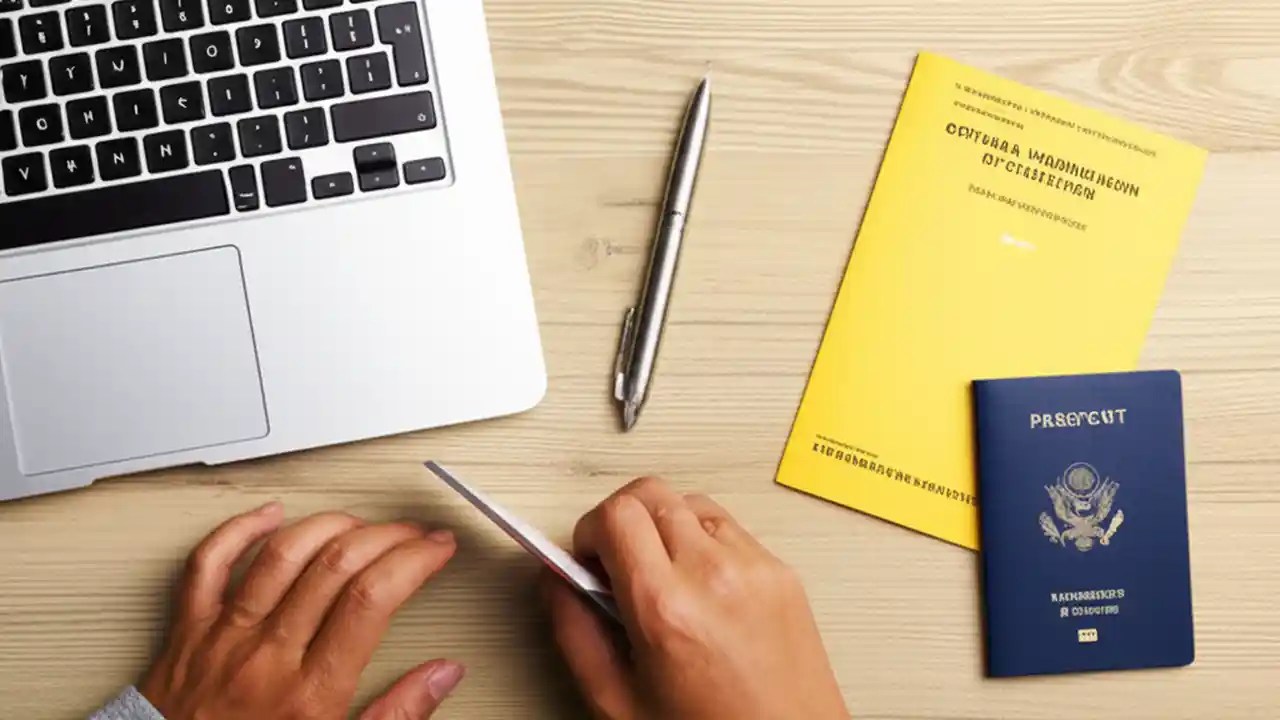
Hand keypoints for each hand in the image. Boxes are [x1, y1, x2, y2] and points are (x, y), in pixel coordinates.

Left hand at [139, 502, 463, 719]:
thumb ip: (397, 714)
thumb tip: (443, 674)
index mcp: (311, 694)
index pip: (372, 598)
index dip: (415, 560)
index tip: (436, 548)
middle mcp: (268, 657)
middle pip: (335, 565)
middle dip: (387, 536)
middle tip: (412, 534)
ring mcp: (226, 637)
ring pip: (282, 553)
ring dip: (331, 525)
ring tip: (361, 525)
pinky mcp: (189, 630)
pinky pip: (208, 563)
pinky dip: (240, 529)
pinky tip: (271, 515)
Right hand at [545, 478, 848, 719]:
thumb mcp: (619, 701)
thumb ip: (575, 633)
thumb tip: (556, 582)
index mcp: (667, 609)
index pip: (616, 514)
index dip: (589, 531)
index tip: (586, 559)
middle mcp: (715, 575)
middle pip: (651, 493)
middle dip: (621, 520)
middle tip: (615, 564)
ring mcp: (756, 568)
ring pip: (689, 504)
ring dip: (663, 527)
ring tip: (660, 578)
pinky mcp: (782, 572)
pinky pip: (729, 529)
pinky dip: (703, 543)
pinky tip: (699, 589)